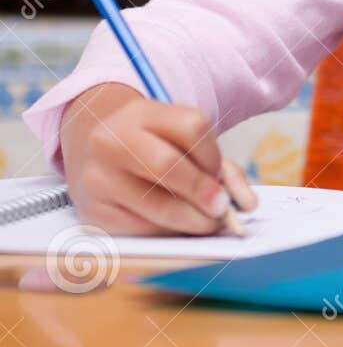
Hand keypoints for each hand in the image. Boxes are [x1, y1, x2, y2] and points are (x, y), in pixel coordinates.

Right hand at [60, 83, 257, 235]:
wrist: (90, 150)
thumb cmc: (151, 146)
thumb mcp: (181, 141)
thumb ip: (221, 168)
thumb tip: (248, 205)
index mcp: (141, 114)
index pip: (191, 127)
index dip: (212, 155)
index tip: (218, 174)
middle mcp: (112, 141)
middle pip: (167, 165)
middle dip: (202, 192)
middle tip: (221, 210)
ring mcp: (97, 178)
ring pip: (153, 205)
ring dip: (190, 221)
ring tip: (206, 223)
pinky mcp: (92, 212)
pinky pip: (139, 229)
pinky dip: (165, 232)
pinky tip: (174, 227)